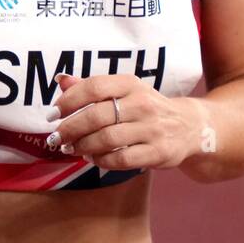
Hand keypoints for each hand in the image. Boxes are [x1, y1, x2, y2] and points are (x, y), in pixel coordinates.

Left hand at [45, 72, 206, 171]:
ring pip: (107, 139)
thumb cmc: (146, 109)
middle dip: (70, 129)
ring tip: (72, 149)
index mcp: (131, 84)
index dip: (69, 100)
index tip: (53, 114)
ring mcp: (152, 129)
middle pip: (96, 116)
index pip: (95, 87)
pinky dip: (101, 161)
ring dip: (83, 146)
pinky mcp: (158, 152)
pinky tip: (93, 158)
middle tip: (57, 138)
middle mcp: (143, 104)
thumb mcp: (124, 92)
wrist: (190, 127)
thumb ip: (92, 88)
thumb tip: (61, 81)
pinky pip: (121, 159)